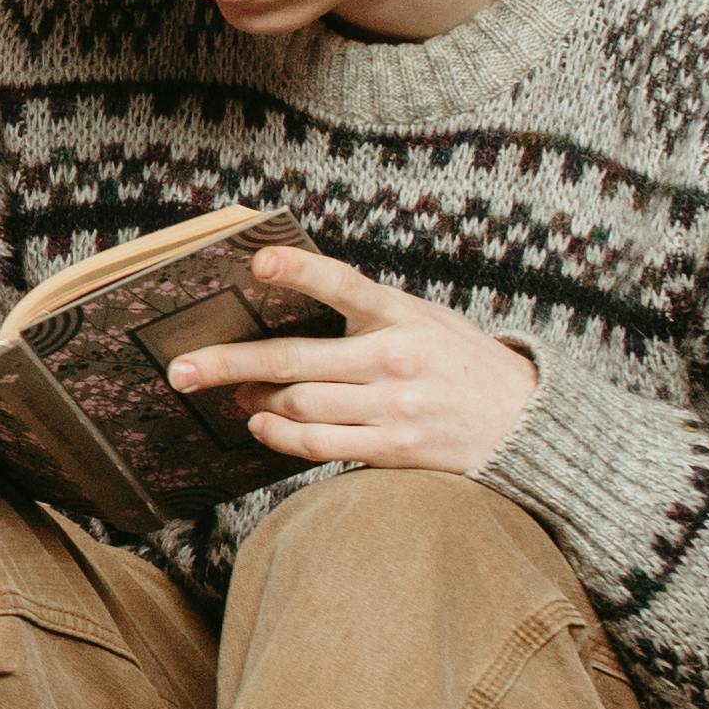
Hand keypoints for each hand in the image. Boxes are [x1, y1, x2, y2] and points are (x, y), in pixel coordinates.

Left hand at [168, 244, 537, 477]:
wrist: (528, 423)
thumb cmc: (461, 363)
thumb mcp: (424, 318)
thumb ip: (366, 313)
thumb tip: (285, 312)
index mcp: (402, 315)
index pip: (343, 285)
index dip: (298, 271)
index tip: (258, 260)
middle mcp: (395, 360)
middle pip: (292, 361)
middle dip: (228, 364)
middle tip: (180, 369)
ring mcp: (395, 408)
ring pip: (299, 405)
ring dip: (255, 401)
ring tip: (234, 395)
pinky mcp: (396, 448)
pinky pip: (320, 444)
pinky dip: (280, 435)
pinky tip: (260, 425)